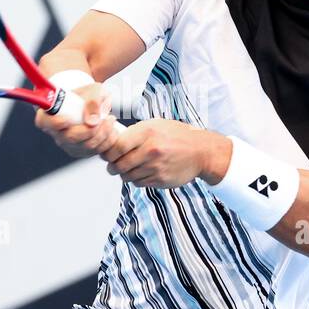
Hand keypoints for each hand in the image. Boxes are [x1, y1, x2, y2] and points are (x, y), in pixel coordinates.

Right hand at [33, 83, 122, 159]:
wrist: (92, 102)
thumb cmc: (87, 95)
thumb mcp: (93, 89)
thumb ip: (93, 100)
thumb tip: (93, 120)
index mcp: (50, 114)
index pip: (44, 122)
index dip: (54, 123)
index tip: (67, 119)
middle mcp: (56, 132)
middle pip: (71, 138)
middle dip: (91, 130)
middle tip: (106, 118)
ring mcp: (68, 144)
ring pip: (86, 146)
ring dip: (103, 135)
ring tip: (111, 120)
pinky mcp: (81, 151)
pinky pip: (95, 152)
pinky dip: (107, 142)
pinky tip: (111, 130)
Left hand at [102, 119, 228, 188]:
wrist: (201, 151)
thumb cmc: (177, 136)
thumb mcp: (155, 125)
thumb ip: (135, 132)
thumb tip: (112, 140)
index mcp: (147, 132)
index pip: (116, 147)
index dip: (108, 153)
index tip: (107, 154)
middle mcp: (150, 150)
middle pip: (119, 165)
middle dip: (112, 167)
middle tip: (113, 165)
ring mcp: (155, 167)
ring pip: (127, 176)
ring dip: (124, 174)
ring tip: (129, 168)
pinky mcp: (160, 180)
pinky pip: (139, 183)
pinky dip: (137, 180)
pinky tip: (142, 173)